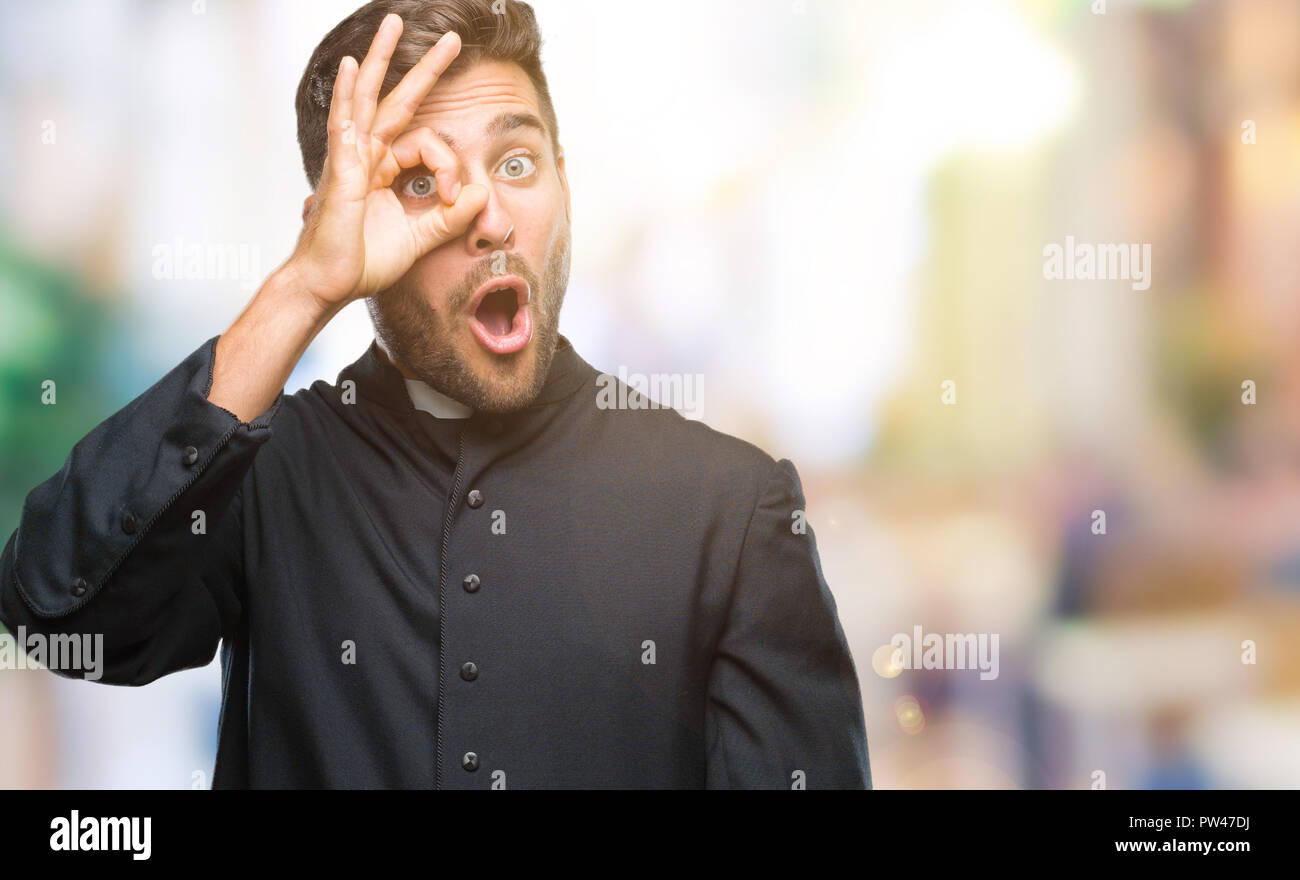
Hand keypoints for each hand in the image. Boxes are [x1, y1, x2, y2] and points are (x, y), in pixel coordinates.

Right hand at [287, 13, 486, 310]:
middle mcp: (366, 157)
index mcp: (384, 170)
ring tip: (395, 24)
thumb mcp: (420, 239)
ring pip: (368, 97)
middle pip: (397, 100)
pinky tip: (349, 65)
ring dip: (382, 59)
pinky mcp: (340, 171)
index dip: (450, 167)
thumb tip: (481, 194)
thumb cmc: (363, 263)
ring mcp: (350, 159)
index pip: (427, 145)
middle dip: (423, 68)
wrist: (329, 285)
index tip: (457, 199)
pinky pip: (344, 126)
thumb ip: (450, 218)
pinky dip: (345, 93)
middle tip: (452, 39)